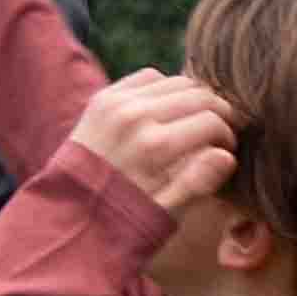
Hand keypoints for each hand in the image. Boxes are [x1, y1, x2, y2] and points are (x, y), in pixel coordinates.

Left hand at [69, 68, 238, 214]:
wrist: (69, 209)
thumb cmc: (123, 217)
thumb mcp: (163, 212)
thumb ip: (197, 183)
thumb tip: (226, 155)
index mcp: (154, 146)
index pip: (211, 122)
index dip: (227, 136)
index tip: (227, 149)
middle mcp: (135, 117)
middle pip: (199, 96)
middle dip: (219, 113)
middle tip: (220, 132)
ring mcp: (116, 102)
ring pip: (177, 81)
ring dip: (194, 98)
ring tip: (196, 121)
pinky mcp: (103, 97)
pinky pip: (148, 77)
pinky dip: (165, 88)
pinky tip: (168, 110)